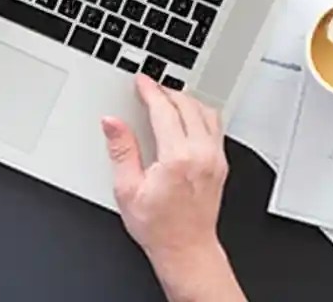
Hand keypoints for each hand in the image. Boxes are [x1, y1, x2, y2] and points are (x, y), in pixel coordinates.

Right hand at [103, 76, 232, 291]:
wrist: (186, 250)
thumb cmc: (158, 226)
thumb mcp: (127, 188)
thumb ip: (121, 150)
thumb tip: (112, 123)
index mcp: (178, 158)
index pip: (164, 111)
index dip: (150, 91)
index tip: (141, 82)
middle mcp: (202, 155)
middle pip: (188, 107)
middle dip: (168, 92)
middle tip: (150, 88)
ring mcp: (215, 160)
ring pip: (207, 114)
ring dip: (187, 101)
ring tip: (168, 99)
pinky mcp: (221, 166)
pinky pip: (216, 128)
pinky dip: (200, 115)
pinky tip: (187, 118)